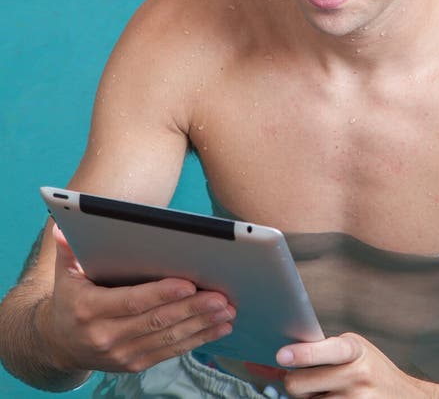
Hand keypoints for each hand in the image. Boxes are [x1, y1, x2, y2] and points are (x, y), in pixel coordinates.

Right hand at [40, 225, 235, 374]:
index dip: (161, 294)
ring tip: (226, 310)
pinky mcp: (135, 364)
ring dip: (201, 325)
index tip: (189, 283)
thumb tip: (64, 227)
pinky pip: (170, 352)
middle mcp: (106, 336)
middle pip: (156, 322)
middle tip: (220, 296)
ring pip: (168, 339)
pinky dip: (197, 339)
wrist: (58, 343)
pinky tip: (219, 328)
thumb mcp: (66, 273)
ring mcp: (122, 354)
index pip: (132, 302)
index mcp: (90, 310)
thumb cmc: (70, 298)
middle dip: (192, 309)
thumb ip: (69, 250)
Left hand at [276, 333, 432, 397]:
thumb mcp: (355, 351)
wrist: (404, 396)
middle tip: (297, 379)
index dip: (304, 353)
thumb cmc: (371, 370)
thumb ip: (325, 351)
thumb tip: (282, 359)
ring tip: (325, 391)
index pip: (327, 350)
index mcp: (355, 351)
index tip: (281, 356)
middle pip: (301, 384)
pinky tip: (329, 398)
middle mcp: (356, 376)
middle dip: (293, 382)